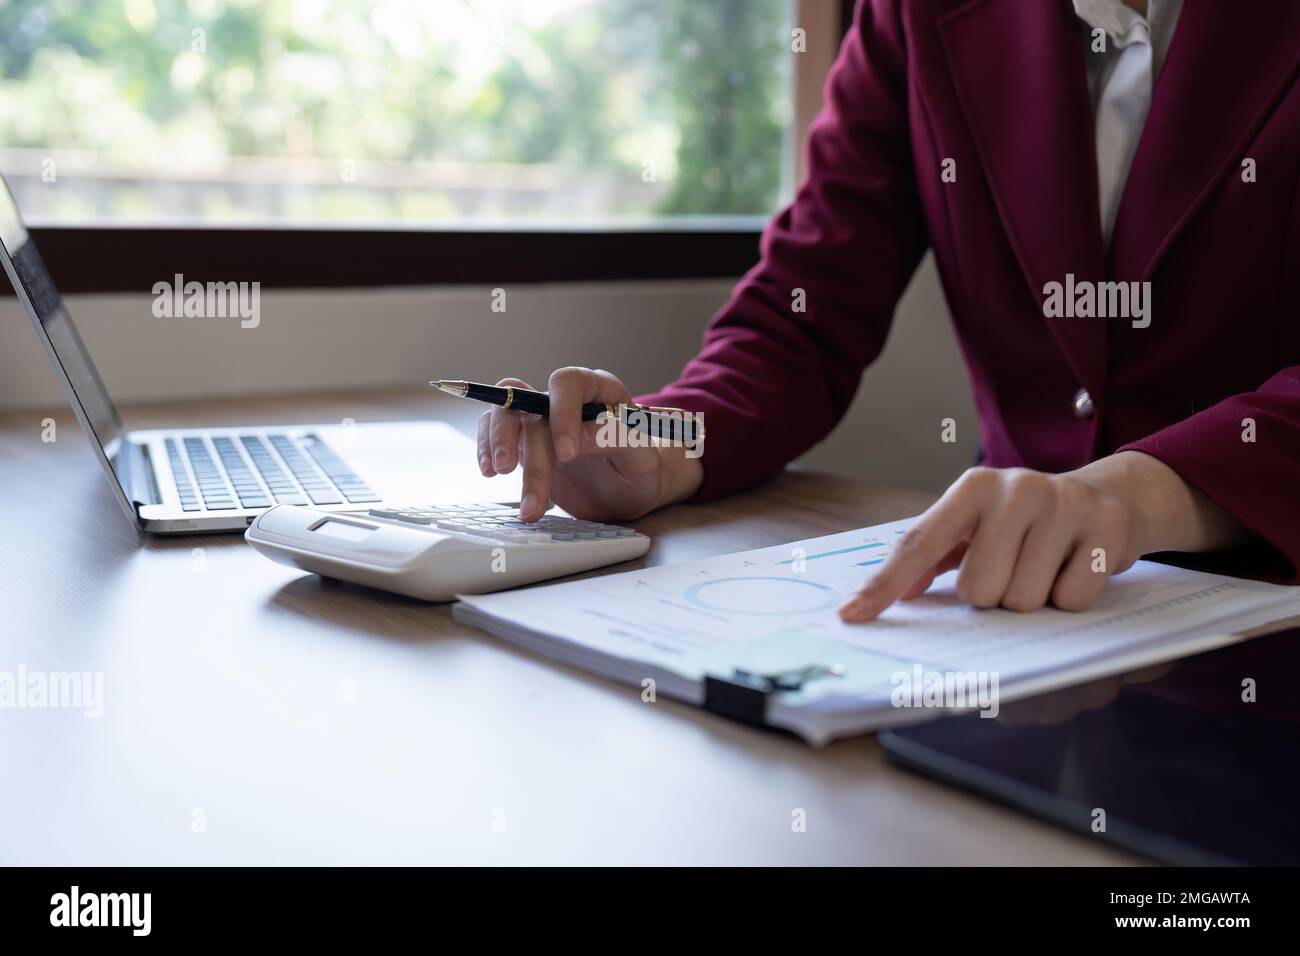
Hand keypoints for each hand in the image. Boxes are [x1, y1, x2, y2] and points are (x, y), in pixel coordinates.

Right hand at [476, 368, 702, 521]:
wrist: (629, 491)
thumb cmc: (641, 469)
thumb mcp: (641, 458)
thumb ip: (614, 441)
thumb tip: (576, 440)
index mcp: (599, 391)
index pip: (569, 384)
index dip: (563, 412)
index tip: (568, 454)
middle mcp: (565, 400)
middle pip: (530, 404)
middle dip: (519, 440)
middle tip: (512, 472)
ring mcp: (541, 420)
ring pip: (505, 414)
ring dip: (497, 444)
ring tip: (498, 475)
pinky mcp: (525, 443)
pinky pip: (494, 434)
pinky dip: (486, 450)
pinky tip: (490, 472)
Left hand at [838, 451, 1247, 621]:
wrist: (1108, 497)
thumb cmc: (1024, 521)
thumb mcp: (976, 526)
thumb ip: (933, 555)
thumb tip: (902, 593)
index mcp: (973, 488)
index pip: (917, 544)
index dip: (884, 585)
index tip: (852, 615)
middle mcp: (1016, 488)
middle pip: (977, 589)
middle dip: (993, 594)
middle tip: (1013, 569)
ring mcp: (1063, 505)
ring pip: (1023, 600)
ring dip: (1032, 598)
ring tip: (1045, 566)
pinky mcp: (1105, 529)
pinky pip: (1070, 599)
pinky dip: (1070, 596)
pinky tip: (1074, 567)